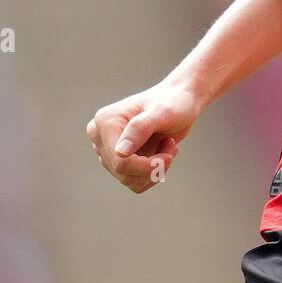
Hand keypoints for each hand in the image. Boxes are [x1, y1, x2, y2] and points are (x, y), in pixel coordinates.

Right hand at [85, 78, 201, 193]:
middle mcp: (100, 136)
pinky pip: (134, 181)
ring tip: (167, 147)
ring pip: (129, 180)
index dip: (147, 165)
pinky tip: (162, 153)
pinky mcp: (118, 158)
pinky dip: (152, 172)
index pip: (120, 162)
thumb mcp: (162, 112)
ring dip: (155, 169)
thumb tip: (120, 153)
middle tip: (170, 146)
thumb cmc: (173, 102)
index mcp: (104, 122)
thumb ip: (140, 129)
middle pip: (123, 173)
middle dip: (153, 165)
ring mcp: (108, 149)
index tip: (170, 153)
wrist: (181, 100)